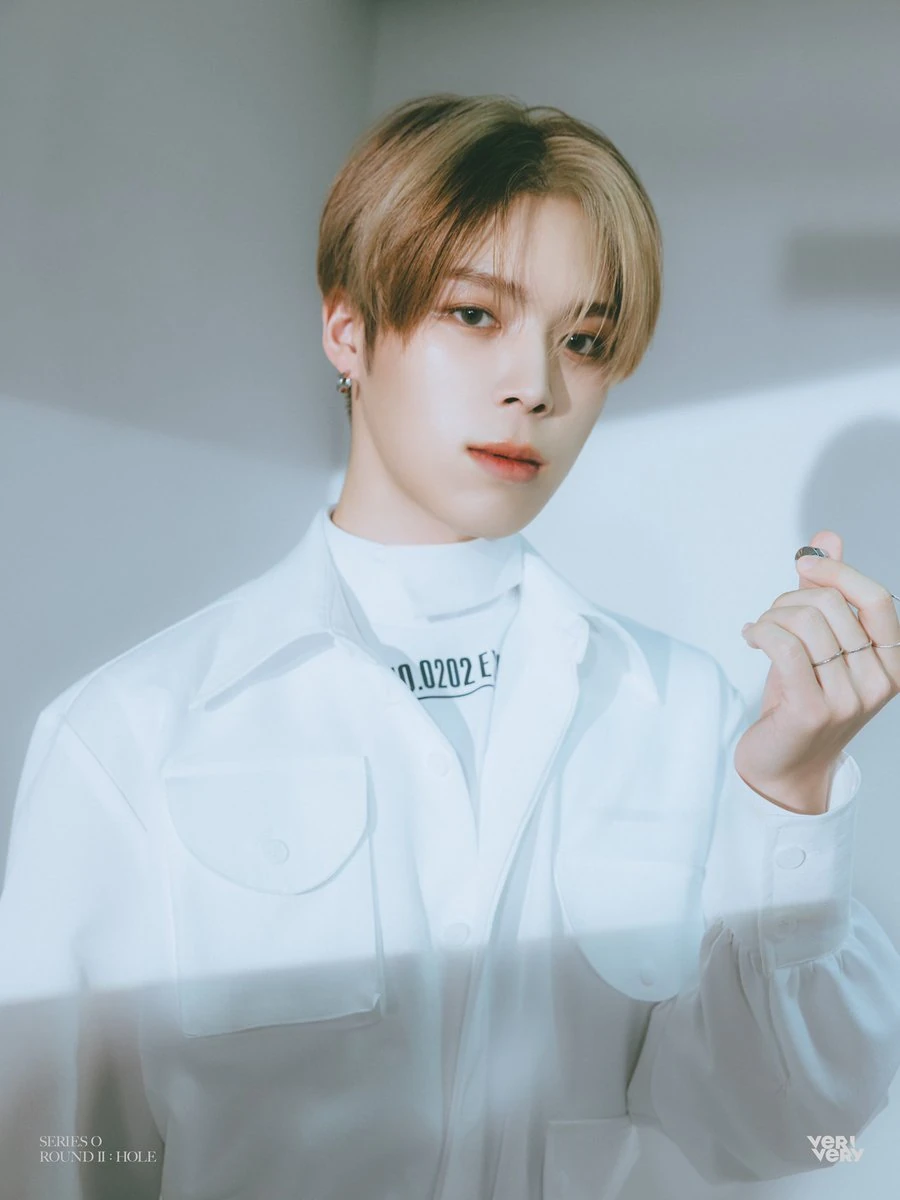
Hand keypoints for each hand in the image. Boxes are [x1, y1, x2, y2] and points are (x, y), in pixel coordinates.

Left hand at [736, 531, 899, 812]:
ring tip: (760, 631)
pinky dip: (760, 632)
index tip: (804, 566)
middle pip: (833, 605)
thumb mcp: (819, 643)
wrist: (784, 765)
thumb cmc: (801, 700)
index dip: (839, 572)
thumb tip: (826, 539)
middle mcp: (879, 682)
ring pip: (805, 623)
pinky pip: (784, 647)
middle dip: (790, 600)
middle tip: (771, 617)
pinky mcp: (813, 710)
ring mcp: (850, 699)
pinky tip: (750, 637)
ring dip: (771, 618)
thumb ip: (827, 593)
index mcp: (892, 663)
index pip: (878, 599)